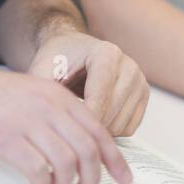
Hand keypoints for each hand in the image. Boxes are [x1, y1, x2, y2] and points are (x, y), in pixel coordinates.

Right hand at [0, 53, 133, 183]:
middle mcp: (48, 108)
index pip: (99, 129)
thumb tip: (78, 141)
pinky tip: (37, 179)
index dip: (115, 157)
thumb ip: (56, 111)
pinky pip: (39, 170)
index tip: (123, 175)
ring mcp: (28, 124)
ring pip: (68, 163)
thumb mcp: (31, 91)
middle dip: (94, 175)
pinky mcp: (8, 141)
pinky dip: (43, 181)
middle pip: (88, 149)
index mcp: (57, 95)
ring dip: (67, 182)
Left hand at [26, 31, 149, 135]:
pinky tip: (92, 119)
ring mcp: (139, 80)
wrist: (73, 50)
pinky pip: (129, 128)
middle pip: (112, 112)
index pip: (100, 96)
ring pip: (121, 124)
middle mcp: (128, 65)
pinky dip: (111, 131)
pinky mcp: (143, 95)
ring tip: (77, 121)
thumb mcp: (43, 68)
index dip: (81, 119)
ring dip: (98, 131)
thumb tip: (40, 119)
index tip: (64, 133)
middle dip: (87, 127)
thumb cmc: (58, 58)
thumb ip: (43, 91)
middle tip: (66, 130)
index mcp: (106, 53)